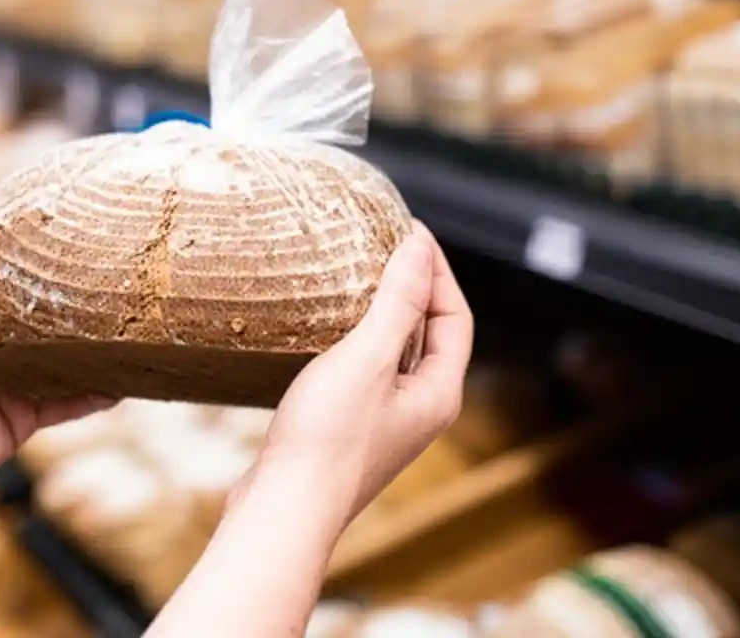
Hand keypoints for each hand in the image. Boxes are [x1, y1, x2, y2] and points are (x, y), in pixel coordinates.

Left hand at [0, 183, 114, 519]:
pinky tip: (126, 385)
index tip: (84, 227)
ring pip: (64, 361)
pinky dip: (96, 396)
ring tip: (137, 331)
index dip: (45, 252)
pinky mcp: (22, 421)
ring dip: (96, 351)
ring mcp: (9, 383)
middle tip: (127, 281)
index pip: (13, 271)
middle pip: (46, 317)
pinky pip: (68, 405)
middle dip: (81, 304)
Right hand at [248, 223, 472, 524]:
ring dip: (378, 313)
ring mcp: (384, 422)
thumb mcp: (368, 357)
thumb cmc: (328, 439)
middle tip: (380, 245)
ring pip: (393, 352)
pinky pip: (363, 371)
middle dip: (410, 286)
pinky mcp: (348, 429)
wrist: (284, 509)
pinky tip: (321, 329)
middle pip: (428, 332)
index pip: (455, 315)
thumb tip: (418, 246)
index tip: (407, 231)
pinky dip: (351, 340)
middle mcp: (420, 408)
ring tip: (350, 276)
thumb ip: (398, 300)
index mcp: (439, 392)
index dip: (436, 269)